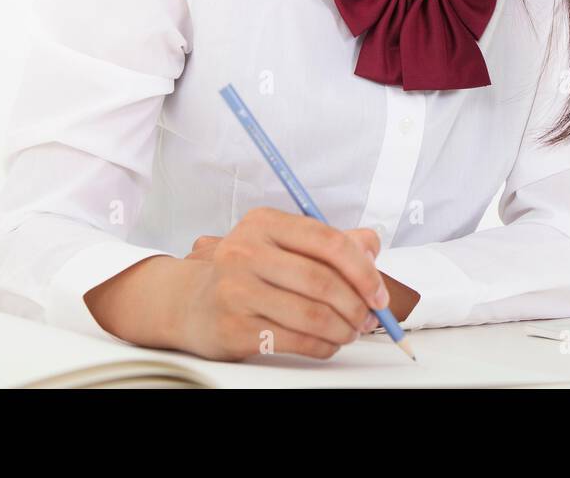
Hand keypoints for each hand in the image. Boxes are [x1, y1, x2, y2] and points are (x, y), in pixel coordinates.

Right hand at [169, 208, 388, 361]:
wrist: (191, 303)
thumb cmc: (247, 272)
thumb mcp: (283, 244)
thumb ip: (330, 242)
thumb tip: (371, 247)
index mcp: (264, 223)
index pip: (328, 241)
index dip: (363, 270)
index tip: (379, 292)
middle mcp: (246, 252)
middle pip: (323, 281)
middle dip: (357, 305)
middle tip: (369, 317)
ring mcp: (237, 291)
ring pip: (312, 315)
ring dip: (343, 329)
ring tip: (350, 331)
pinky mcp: (234, 327)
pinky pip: (296, 341)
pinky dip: (323, 346)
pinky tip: (328, 343)